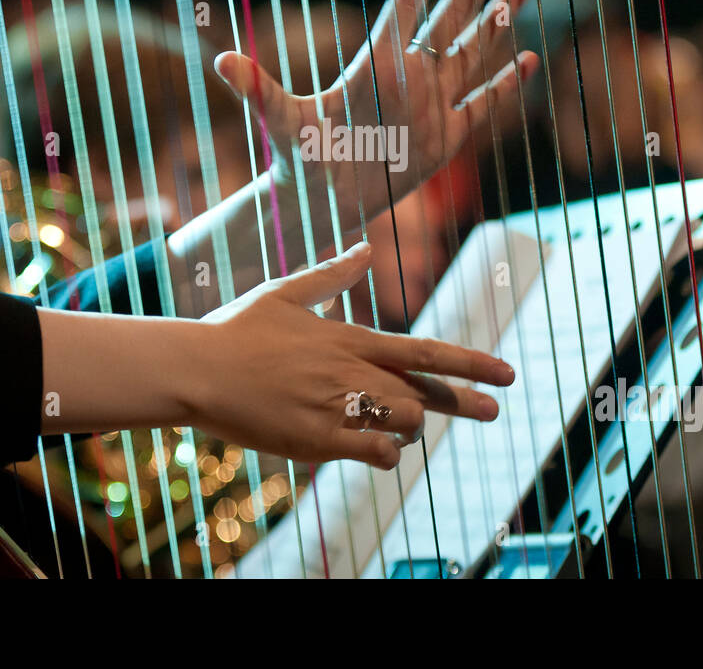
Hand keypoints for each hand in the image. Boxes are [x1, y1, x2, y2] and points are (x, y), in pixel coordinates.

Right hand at [185, 241, 514, 469]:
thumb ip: (331, 275)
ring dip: (411, 427)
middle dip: (463, 403)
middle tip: (492, 412)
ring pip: (404, 423)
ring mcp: (335, 406)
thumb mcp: (286, 292)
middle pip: (424, 392)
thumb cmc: (237, 329)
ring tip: (399, 425)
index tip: (505, 373)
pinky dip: (386, 453)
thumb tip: (364, 250)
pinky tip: (379, 449)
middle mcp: (350, 370)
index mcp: (348, 336)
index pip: (425, 351)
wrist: (197, 368)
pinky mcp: (316, 439)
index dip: (470, 362)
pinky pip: (374, 452)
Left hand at [213, 0, 537, 235]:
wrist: (321, 205)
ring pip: (472, 53)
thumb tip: (220, 60)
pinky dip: (506, 85)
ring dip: (497, 22)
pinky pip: (482, 106)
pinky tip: (529, 60)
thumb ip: (258, 89)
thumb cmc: (298, 160)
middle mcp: (407, 77)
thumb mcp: (280, 121)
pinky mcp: (445, 139)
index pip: (407, 5)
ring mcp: (430, 106)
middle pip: (449, 18)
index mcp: (375, 64)